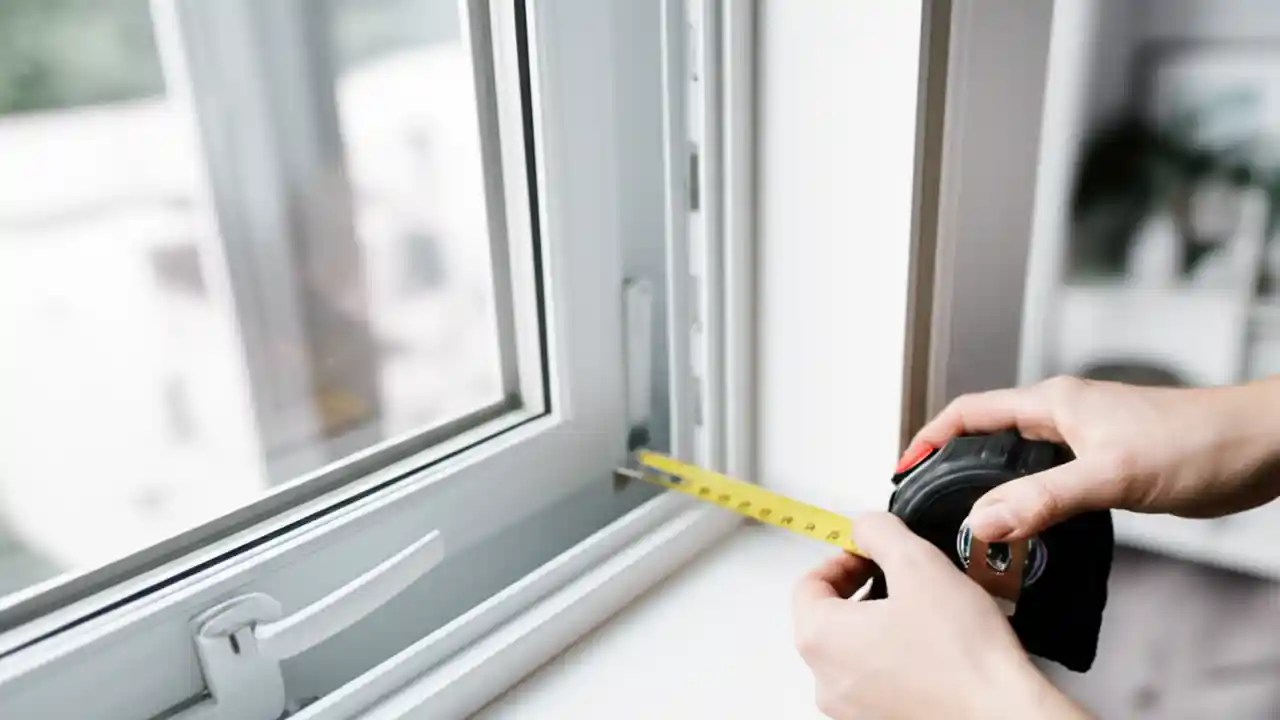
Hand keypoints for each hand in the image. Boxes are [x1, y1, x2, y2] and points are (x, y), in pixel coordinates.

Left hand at [791, 513, 1086, 719]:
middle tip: (897, 578)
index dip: (841, 558)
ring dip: (877, 625)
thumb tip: (866, 527)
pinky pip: (875, 683)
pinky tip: (930, 650)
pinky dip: (893, 661)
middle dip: (859, 590)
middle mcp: (826, 680)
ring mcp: (850, 710)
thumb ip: (879, 531)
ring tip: (921, 613)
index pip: (808, 584)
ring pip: (852, 653)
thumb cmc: (962, 654)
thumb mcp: (917, 562)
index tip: (869, 553)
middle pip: (826, 619)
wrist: (1003, 714)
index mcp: (819, 638)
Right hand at [903, 375, 1279, 542]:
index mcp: (1053, 403)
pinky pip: (1048, 477)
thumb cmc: (1199, 443)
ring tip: (968, 520)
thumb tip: (984, 522)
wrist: (1260, 446)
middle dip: (951, 463)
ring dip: (990, 484)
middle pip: (986, 433)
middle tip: (929, 500)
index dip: (930, 437)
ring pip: (1018, 458)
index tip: (905, 467)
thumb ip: (1043, 499)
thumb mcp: (1111, 476)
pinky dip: (1027, 499)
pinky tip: (1028, 525)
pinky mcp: (1107, 462)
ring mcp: (1085, 438)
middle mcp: (1063, 415)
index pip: (969, 412)